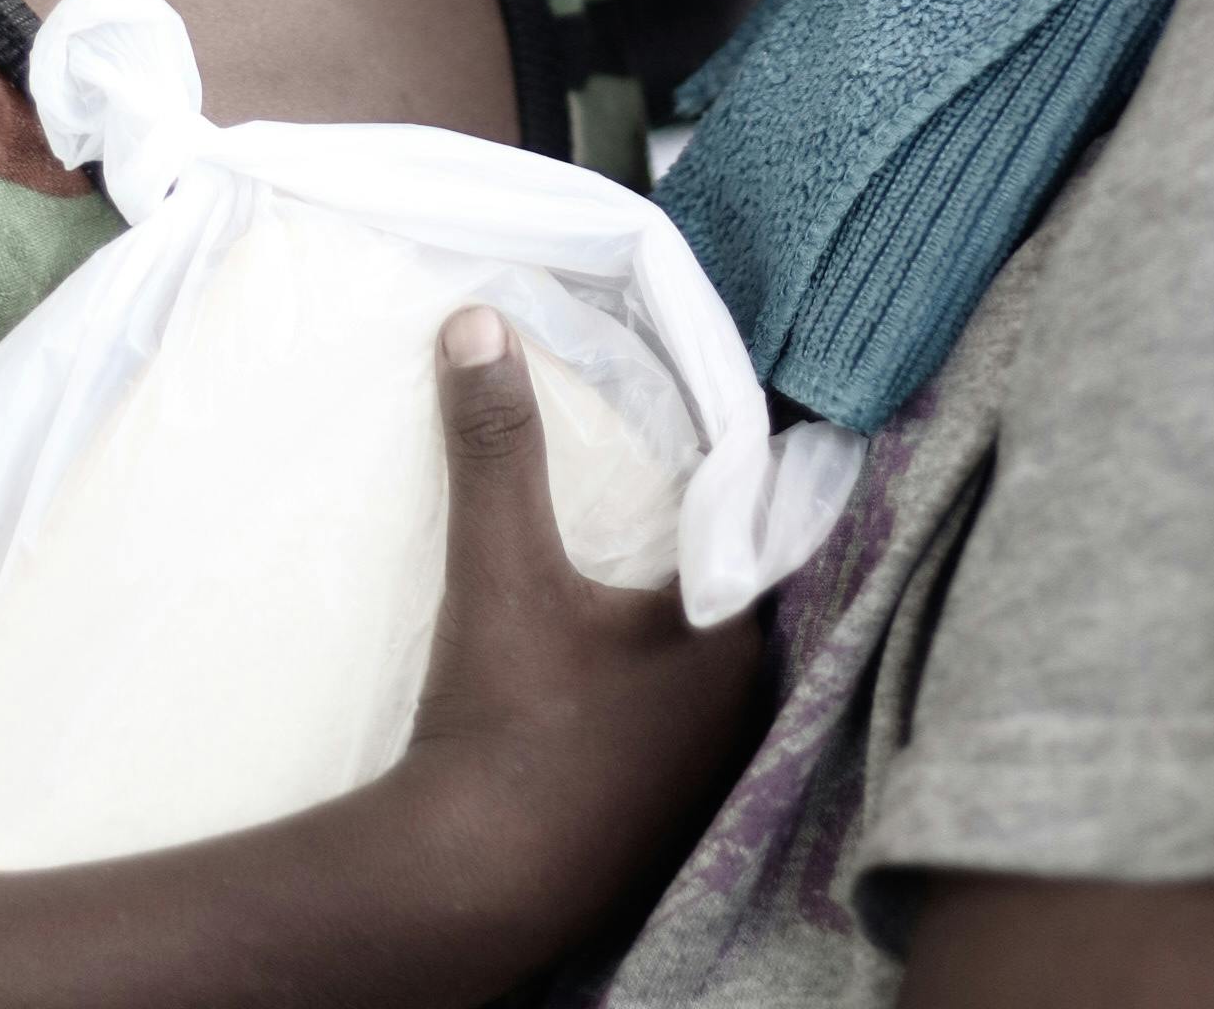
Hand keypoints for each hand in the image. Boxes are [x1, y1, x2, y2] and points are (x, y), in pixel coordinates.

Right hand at [405, 305, 764, 958]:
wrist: (460, 889)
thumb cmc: (504, 723)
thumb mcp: (500, 567)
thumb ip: (498, 445)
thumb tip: (479, 324)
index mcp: (732, 642)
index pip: (753, 527)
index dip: (720, 474)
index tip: (679, 424)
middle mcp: (742, 713)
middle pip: (727, 593)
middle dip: (690, 540)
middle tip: (640, 479)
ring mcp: (703, 778)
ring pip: (700, 664)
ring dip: (667, 618)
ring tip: (617, 560)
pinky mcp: (658, 822)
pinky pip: (668, 724)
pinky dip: (641, 686)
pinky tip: (596, 667)